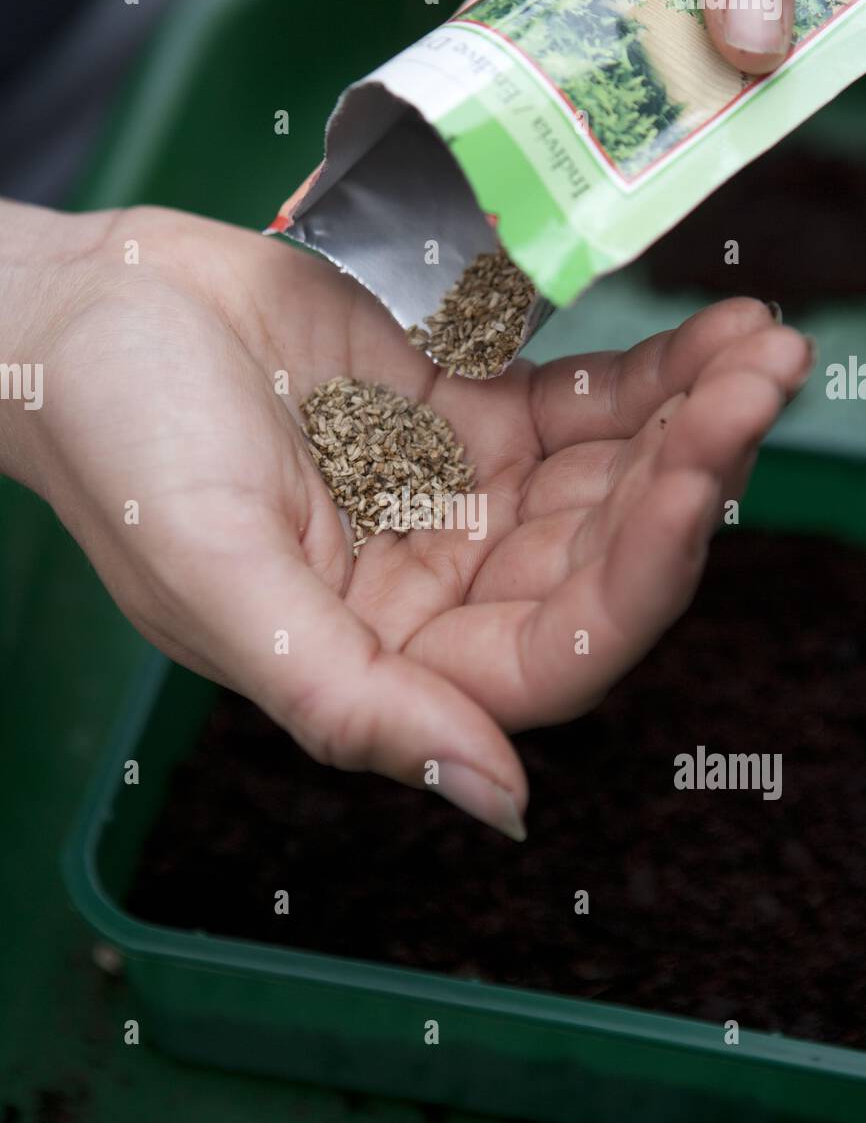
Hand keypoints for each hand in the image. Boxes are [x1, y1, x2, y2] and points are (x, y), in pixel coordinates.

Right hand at [3, 203, 811, 836]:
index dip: (636, 579)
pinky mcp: (471, 411)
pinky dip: (654, 376)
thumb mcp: (218, 583)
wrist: (86, 314)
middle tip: (759, 382)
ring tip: (762, 350)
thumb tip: (500, 809)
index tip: (697, 476)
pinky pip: (585, 407)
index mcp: (385, 660)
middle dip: (690, 477)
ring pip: (611, 481)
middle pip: (601, 560)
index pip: (550, 658)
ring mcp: (464, 497)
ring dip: (695, 421)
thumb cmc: (119, 450)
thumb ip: (348, 703)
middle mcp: (441, 590)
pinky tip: (715, 337)